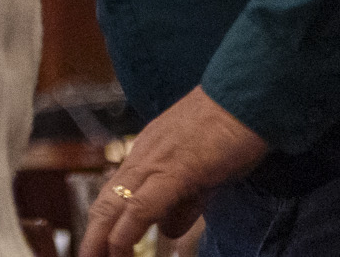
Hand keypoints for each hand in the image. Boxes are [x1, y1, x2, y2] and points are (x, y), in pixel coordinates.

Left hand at [80, 87, 266, 256]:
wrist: (246, 97)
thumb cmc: (230, 131)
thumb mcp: (202, 174)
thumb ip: (183, 203)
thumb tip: (167, 231)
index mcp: (146, 155)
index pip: (113, 194)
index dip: (101, 223)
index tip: (96, 248)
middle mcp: (142, 157)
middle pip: (105, 202)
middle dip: (93, 237)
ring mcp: (155, 162)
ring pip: (115, 205)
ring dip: (101, 239)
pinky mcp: (174, 170)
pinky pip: (142, 205)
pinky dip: (127, 230)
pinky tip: (119, 249)